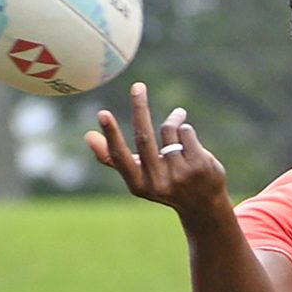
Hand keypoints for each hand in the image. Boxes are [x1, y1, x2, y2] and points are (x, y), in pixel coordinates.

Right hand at [87, 82, 226, 216]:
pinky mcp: (199, 166)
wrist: (204, 204)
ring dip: (174, 118)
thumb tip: (88, 136)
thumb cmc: (164, 183)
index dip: (111, 134)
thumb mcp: (138, 175)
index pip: (120, 157)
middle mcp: (158, 183)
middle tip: (137, 87)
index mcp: (139, 186)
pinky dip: (186, 128)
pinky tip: (191, 140)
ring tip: (179, 118)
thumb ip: (112, 158)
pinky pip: (186, 131)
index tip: (102, 113)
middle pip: (144, 138)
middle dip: (139, 109)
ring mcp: (181, 175)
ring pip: (169, 130)